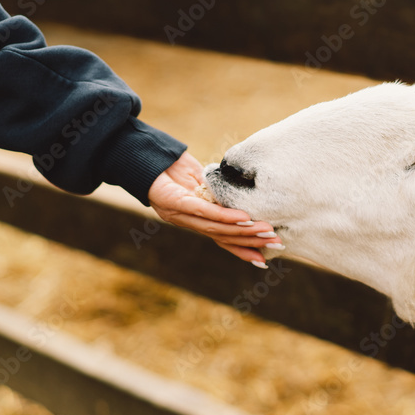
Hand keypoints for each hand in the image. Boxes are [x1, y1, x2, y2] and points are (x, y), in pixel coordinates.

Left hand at [147, 152, 281, 266]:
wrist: (138, 155)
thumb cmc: (168, 165)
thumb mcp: (197, 179)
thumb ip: (213, 192)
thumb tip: (236, 195)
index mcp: (192, 219)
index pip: (220, 239)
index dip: (241, 250)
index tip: (263, 260)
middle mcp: (186, 222)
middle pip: (222, 237)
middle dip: (251, 242)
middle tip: (277, 244)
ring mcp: (180, 214)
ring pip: (217, 228)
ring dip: (244, 232)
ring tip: (267, 232)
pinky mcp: (175, 202)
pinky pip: (205, 212)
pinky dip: (226, 217)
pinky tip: (244, 219)